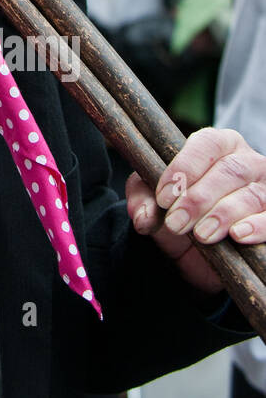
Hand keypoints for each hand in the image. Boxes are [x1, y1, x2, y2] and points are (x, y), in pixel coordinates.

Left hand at [126, 127, 265, 296]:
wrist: (204, 253)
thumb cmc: (181, 212)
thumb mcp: (155, 203)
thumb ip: (143, 200)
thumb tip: (143, 217)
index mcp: (217, 145)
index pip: (207, 143)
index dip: (185, 167)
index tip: (164, 197)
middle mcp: (246, 161)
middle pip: (229, 171)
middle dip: (199, 198)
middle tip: (176, 223)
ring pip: (251, 195)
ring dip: (223, 215)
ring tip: (202, 235)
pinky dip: (258, 227)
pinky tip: (239, 235)